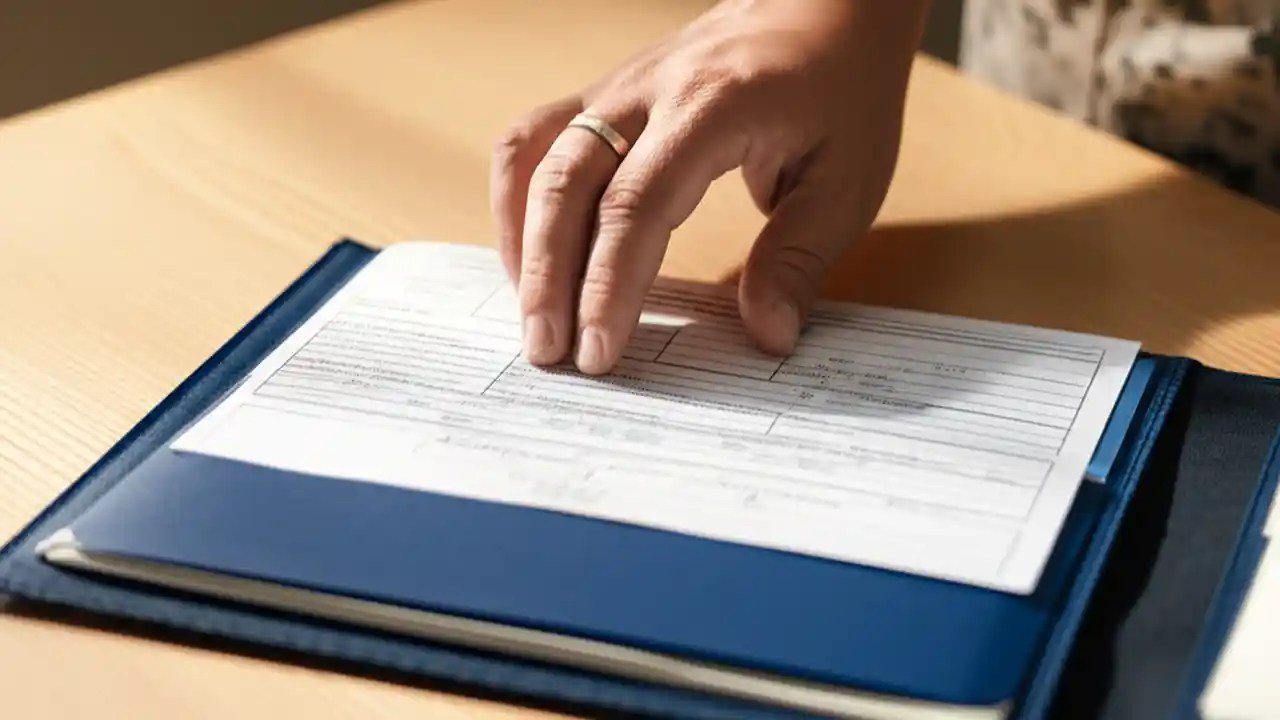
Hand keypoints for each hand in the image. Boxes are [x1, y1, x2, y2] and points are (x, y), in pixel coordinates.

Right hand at [491, 0, 928, 373]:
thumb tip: (766, 334)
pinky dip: (518, 200)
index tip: (600, 351)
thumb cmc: (840, 89)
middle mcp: (648, 90)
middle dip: (548, 278)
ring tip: (533, 312)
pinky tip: (532, 254)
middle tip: (550, 354)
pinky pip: (533, 140)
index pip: (636, 206)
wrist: (824, 5)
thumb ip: (799, 257)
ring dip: (522, 241)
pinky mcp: (602, 95)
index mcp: (712, 109)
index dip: (609, 285)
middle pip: (565, 185)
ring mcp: (616, 87)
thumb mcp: (848, 179)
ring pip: (533, 158)